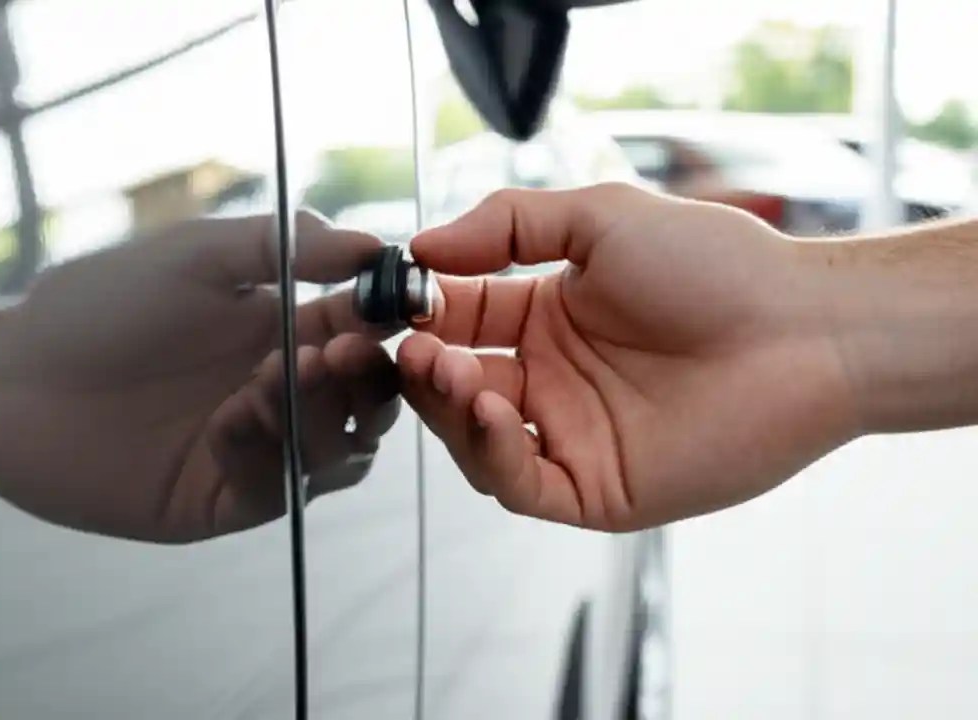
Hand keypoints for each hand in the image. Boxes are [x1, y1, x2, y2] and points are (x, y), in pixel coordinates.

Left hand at [0, 212, 397, 541]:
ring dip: (322, 419)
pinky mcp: (221, 500)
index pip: (364, 331)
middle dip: (366, 380)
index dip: (389, 321)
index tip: (397, 304)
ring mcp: (255, 450)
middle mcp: (279, 392)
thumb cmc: (95, 306)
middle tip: (337, 354)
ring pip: (338, 455)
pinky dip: (265, 455)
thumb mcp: (195, 256)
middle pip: (367, 403)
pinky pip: (276, 491)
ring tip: (269, 383)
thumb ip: (284, 246)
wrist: (9, 378)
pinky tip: (228, 421)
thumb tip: (372, 244)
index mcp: (281, 329)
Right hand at [398, 184, 856, 531]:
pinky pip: (521, 484)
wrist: (804, 330)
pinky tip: (492, 411)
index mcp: (549, 316)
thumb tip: (425, 246)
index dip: (419, 312)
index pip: (457, 320)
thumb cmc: (720, 268)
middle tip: (417, 345)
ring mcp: (572, 437)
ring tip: (451, 371)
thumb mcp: (602, 218)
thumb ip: (508, 224)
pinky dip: (492, 453)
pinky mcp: (597, 489)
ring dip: (450, 409)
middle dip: (425, 368)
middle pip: (455, 387)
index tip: (393, 297)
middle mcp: (553, 380)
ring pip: (475, 441)